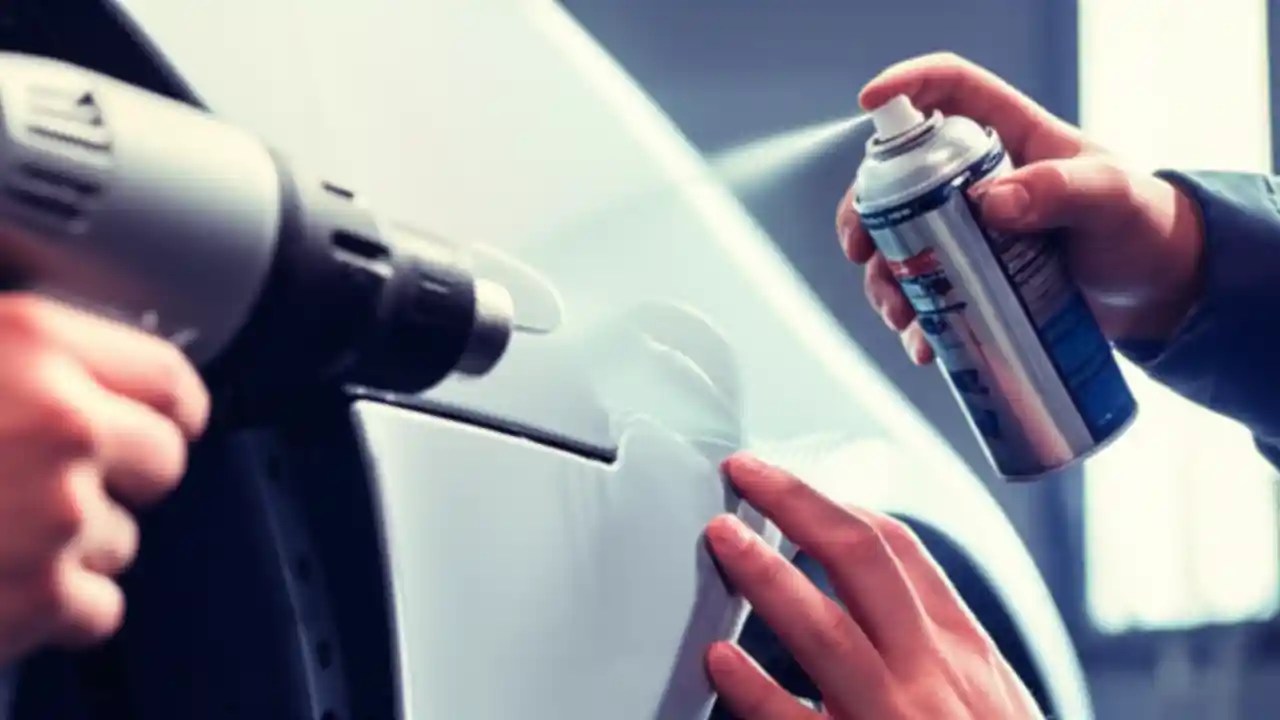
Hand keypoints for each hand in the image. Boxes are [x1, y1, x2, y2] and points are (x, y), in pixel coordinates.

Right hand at [0, 295, 209, 664]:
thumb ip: (21, 352)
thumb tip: (74, 366)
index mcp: (32, 343)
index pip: (169, 374)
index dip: (165, 405)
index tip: (158, 419)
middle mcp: (61, 423)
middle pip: (165, 457)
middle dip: (122, 476)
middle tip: (49, 482)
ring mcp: (57, 515)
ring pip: (125, 538)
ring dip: (75, 545)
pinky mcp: (39, 598)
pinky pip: (97, 607)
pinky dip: (55, 610)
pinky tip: (0, 582)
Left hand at [703, 454, 1040, 718]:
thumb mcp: (991, 696)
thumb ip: (938, 645)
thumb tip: (880, 598)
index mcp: (963, 651)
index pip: (900, 551)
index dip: (836, 505)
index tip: (791, 488)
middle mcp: (934, 676)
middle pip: (862, 561)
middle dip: (798, 505)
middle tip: (745, 475)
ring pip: (828, 630)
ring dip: (767, 576)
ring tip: (723, 542)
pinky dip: (755, 690)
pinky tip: (718, 661)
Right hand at [835, 52, 1205, 363]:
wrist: (1158, 292)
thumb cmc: (1144, 228)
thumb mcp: (1112, 200)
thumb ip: (1059, 191)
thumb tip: (991, 202)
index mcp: (1010, 136)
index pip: (950, 88)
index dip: (906, 86)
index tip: (869, 106)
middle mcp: (977, 179)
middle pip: (897, 177)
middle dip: (865, 213)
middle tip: (861, 250)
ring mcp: (969, 231)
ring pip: (900, 242)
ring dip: (884, 278)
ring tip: (900, 314)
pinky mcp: (972, 277)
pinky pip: (925, 293)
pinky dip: (914, 321)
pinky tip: (923, 343)